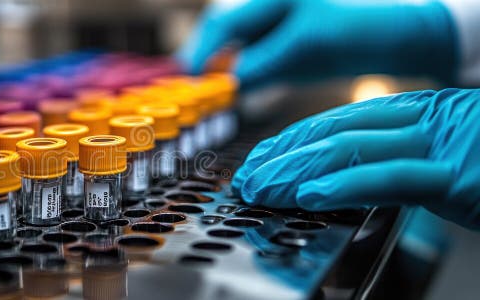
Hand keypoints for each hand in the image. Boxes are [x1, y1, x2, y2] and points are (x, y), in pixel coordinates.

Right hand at [176, 0, 457, 87]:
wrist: (398, 40)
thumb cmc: (357, 29)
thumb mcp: (305, 46)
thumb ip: (262, 63)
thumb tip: (225, 85)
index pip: (223, 24)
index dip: (202, 53)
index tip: (192, 84)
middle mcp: (265, 11)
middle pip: (220, 35)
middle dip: (203, 62)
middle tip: (189, 95)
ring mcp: (273, 31)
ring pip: (231, 52)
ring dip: (217, 75)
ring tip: (203, 100)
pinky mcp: (282, 51)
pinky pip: (249, 64)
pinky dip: (237, 81)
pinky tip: (230, 96)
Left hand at [231, 89, 479, 228]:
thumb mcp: (440, 157)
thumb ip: (395, 157)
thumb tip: (340, 174)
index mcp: (419, 111)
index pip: (338, 120)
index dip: (292, 140)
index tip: (259, 160)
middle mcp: (427, 118)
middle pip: (335, 130)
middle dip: (283, 156)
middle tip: (248, 179)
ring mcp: (444, 142)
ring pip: (352, 148)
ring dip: (297, 171)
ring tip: (264, 189)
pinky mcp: (460, 175)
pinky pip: (392, 175)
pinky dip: (347, 183)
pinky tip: (312, 195)